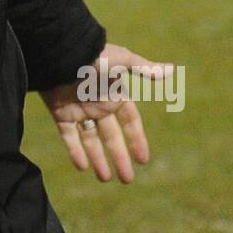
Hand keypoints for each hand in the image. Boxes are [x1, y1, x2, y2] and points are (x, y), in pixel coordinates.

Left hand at [40, 43, 173, 182]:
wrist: (60, 52)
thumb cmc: (93, 55)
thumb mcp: (121, 61)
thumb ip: (144, 68)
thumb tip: (171, 70)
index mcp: (115, 95)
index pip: (130, 122)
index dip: (137, 140)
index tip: (143, 160)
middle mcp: (99, 105)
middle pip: (112, 137)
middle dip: (119, 158)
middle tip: (127, 180)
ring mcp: (79, 110)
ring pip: (91, 140)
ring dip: (98, 160)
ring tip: (106, 179)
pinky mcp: (61, 113)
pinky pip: (68, 137)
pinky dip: (74, 151)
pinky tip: (82, 167)